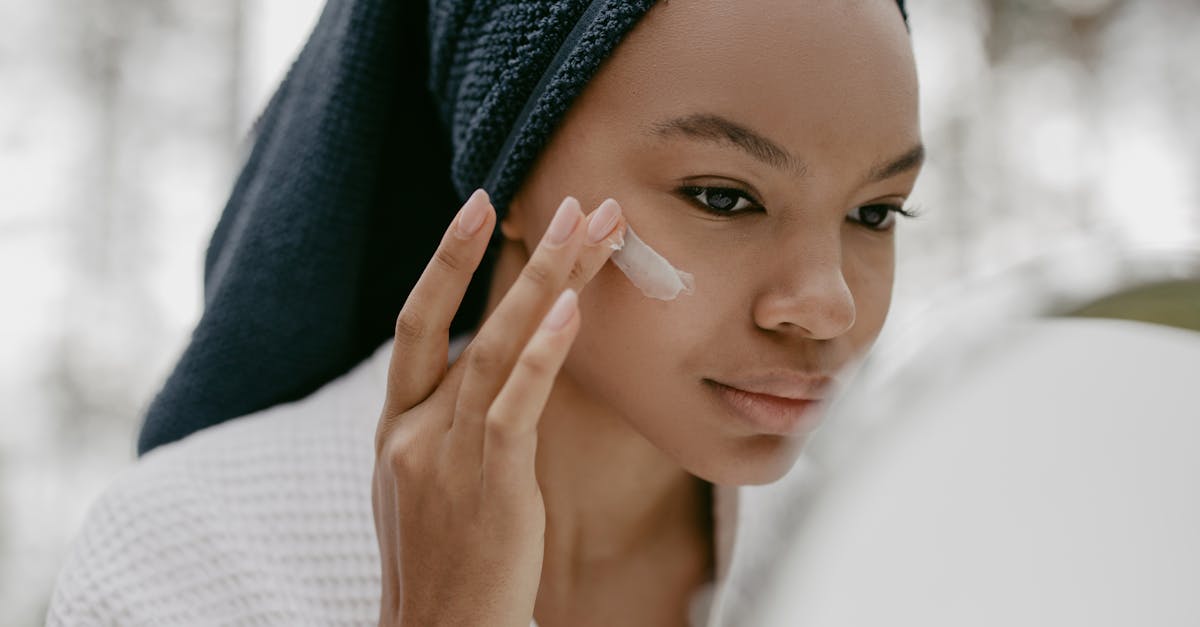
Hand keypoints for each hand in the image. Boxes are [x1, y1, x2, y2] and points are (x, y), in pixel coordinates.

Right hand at [372, 189, 625, 626]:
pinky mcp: (488, 483)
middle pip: (462, 319)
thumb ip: (447, 424)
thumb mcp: (424, 484)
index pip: (417, 322)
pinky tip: (572, 309)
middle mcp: (413, 430)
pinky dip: (544, 353)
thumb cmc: (442, 562)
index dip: (445, 261)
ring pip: (496, 348)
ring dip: (548, 282)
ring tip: (592, 230)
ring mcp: (445, 454)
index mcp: (395, 426)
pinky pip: (516, 404)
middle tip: (566, 201)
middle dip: (509, 253)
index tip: (480, 207)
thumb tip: (490, 372)